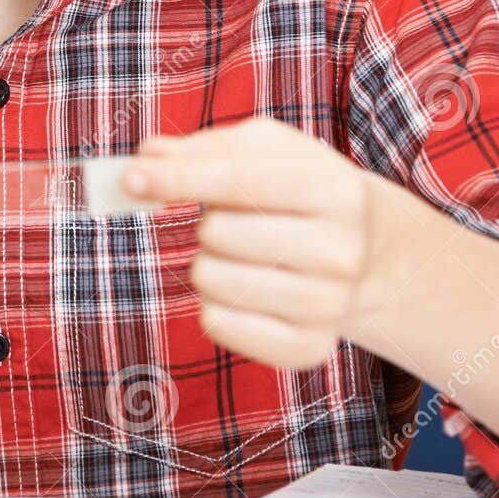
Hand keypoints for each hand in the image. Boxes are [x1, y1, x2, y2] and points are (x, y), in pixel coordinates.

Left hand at [121, 117, 376, 369]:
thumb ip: (204, 148)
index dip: (178, 177)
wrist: (369, 252)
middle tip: (234, 221)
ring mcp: (328, 307)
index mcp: (337, 190)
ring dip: (206, 262)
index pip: (240, 180)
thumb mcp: (269, 150)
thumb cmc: (301, 189)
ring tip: (244, 255)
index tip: (129, 178)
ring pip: (210, 279)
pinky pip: (216, 323)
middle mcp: (342, 253)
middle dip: (206, 222)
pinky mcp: (307, 350)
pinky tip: (245, 290)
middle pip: (218, 233)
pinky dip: (212, 303)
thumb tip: (146, 157)